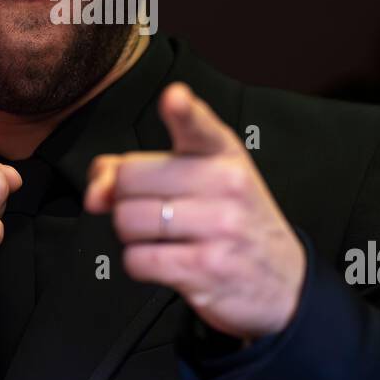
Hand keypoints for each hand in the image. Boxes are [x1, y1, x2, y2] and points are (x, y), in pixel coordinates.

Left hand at [84, 82, 305, 342]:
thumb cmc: (231, 220)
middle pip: (130, 178)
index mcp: (223, 153)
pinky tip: (167, 259)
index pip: (199, 126)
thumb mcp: (202, 180)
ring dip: (132, 234)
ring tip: (163, 236)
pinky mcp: (206, 267)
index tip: (175, 98)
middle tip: (153, 209)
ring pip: (128, 220)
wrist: (283, 281)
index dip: (183, 110)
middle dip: (125, 198)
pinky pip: (138, 259)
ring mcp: (219, 226)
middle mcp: (226, 184)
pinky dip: (140, 262)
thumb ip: (141, 170)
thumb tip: (96, 192)